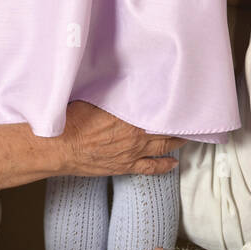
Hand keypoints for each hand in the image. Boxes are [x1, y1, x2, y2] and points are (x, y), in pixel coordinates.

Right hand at [56, 101, 182, 176]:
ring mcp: (132, 153)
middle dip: (179, 123)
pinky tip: (173, 163)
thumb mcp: (95, 96)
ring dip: (176, 142)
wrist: (60, 147)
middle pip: (165, 128)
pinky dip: (165, 165)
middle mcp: (136, 135)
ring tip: (187, 136)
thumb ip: (114, 92)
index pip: (158, 108)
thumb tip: (124, 82)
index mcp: (130, 115)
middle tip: (190, 117)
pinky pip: (151, 167)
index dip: (172, 104)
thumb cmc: (73, 120)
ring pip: (163, 147)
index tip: (181, 98)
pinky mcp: (125, 166)